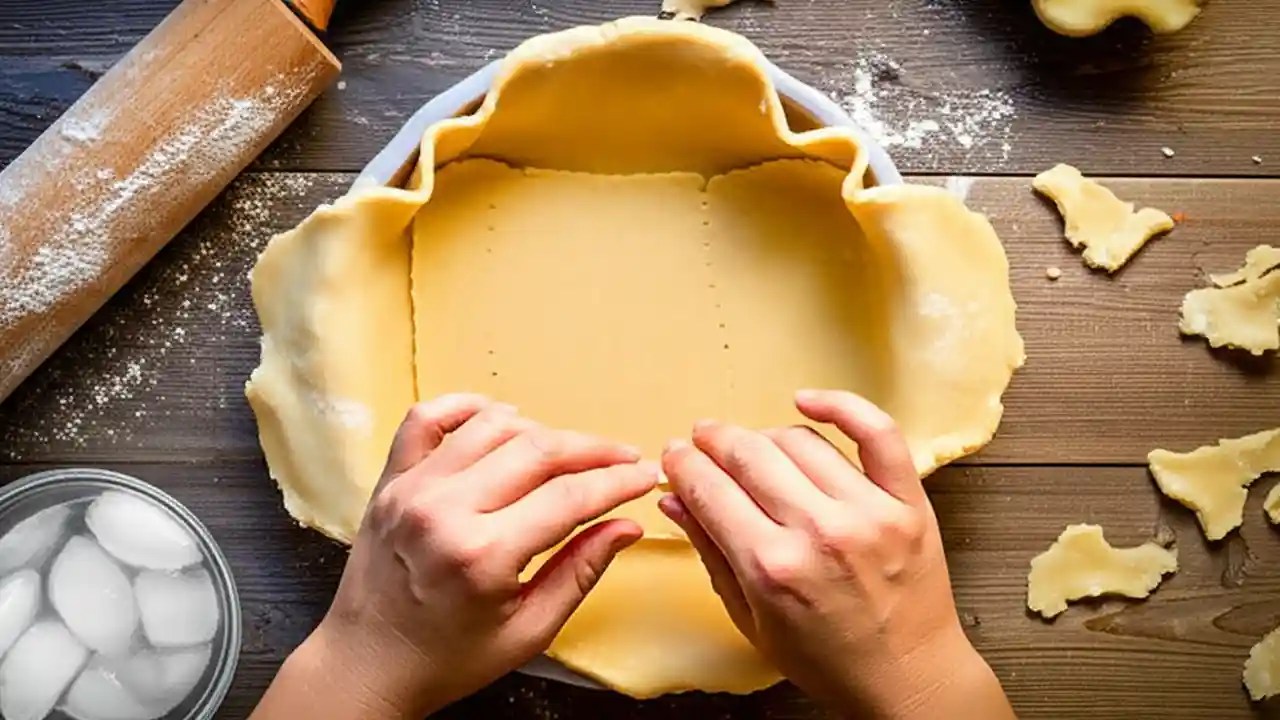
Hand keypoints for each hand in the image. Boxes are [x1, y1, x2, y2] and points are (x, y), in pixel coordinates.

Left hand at [255, 394, 657, 718]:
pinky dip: (467, 407)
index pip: (569, 497)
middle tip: (621, 458)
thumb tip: (627, 526)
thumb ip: (580, 572)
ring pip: (492, 426)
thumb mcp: (528, 631)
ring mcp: (412, 488)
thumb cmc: (448, 658)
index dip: (616, 481)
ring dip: (539, 431)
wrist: (367, 664)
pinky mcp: (390, 480)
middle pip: (537, 451)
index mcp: (483, 556)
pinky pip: (428, 418)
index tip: (644, 475)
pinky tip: (499, 418)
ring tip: (566, 452)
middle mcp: (445, 510)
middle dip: (591, 450)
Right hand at [659, 390, 1012, 718]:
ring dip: (763, 435)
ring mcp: (868, 512)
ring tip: (753, 447)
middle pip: (748, 456)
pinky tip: (809, 401)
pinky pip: (877, 432)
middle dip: (713, 441)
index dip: (683, 464)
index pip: (710, 488)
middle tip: (702, 440)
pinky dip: (842, 406)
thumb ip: (711, 553)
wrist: (907, 678)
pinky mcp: (907, 503)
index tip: (675, 455)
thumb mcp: (750, 620)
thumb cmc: (828, 659)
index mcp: (771, 568)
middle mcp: (819, 533)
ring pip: (799, 440)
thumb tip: (676, 500)